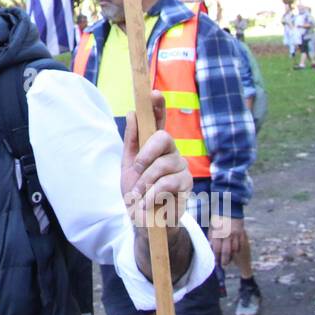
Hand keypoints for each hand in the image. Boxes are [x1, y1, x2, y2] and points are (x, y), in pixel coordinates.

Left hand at [120, 90, 190, 230]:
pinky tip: (148, 203)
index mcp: (156, 146)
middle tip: (137, 172)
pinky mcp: (186, 184)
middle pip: (163, 138)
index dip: (158, 106)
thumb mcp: (128, 166)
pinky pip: (167, 183)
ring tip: (140, 195)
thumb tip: (132, 112)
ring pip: (162, 164)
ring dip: (145, 182)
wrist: (144, 221)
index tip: (154, 93)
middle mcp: (171, 152)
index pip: (158, 121)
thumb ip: (132, 141)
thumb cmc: (137, 192)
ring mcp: (181, 167)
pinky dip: (152, 194)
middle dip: (145, 155)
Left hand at [210, 215, 244, 265]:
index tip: (216, 263)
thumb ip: (212, 238)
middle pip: (226, 252)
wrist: (229, 209)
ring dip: (232, 256)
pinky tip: (235, 252)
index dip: (216, 258)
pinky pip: (241, 245)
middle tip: (223, 265)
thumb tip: (211, 249)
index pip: (217, 249)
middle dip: (225, 261)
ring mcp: (235, 234)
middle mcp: (226, 234)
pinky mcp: (241, 233)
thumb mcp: (212, 228)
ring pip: (235, 250)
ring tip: (230, 260)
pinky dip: (238, 250)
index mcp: (217, 233)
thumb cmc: (218, 220)